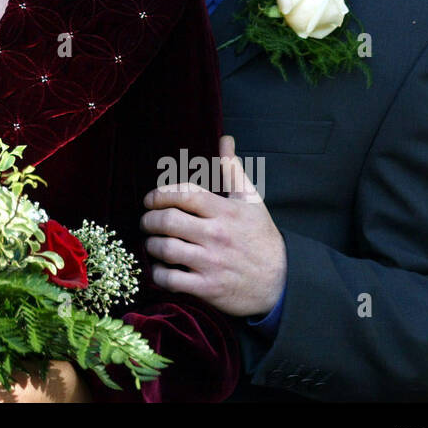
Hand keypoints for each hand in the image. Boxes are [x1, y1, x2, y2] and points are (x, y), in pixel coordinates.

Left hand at [139, 134, 286, 317]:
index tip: (150, 200)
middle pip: (167, 220)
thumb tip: (225, 139)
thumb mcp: (250, 201)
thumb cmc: (260, 237)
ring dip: (150, 245)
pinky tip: (160, 267)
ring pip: (165, 249)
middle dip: (148, 220)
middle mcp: (216, 235)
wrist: (281, 282)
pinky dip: (158, 273)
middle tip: (146, 222)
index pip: (183, 194)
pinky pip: (170, 279)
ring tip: (152, 243)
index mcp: (224, 211)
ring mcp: (212, 263)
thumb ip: (233, 170)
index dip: (159, 194)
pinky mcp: (208, 288)